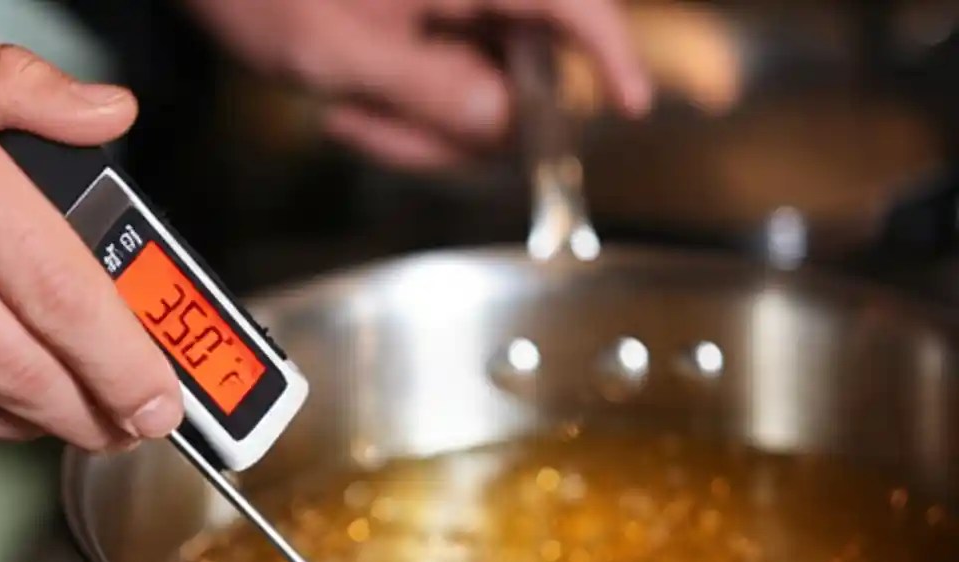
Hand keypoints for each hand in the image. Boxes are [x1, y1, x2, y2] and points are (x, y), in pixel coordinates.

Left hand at [185, 0, 650, 169]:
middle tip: (387, 134)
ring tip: (354, 114)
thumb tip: (504, 126)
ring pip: (479, 84)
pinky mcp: (425, 23)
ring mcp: (448, 6)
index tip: (633, 101)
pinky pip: (443, 78)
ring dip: (423, 123)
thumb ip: (431, 93)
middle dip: (465, 124)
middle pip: (523, 66)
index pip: (574, 3)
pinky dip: (408, 108)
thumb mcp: (342, 53)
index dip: (612, 53)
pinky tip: (357, 106)